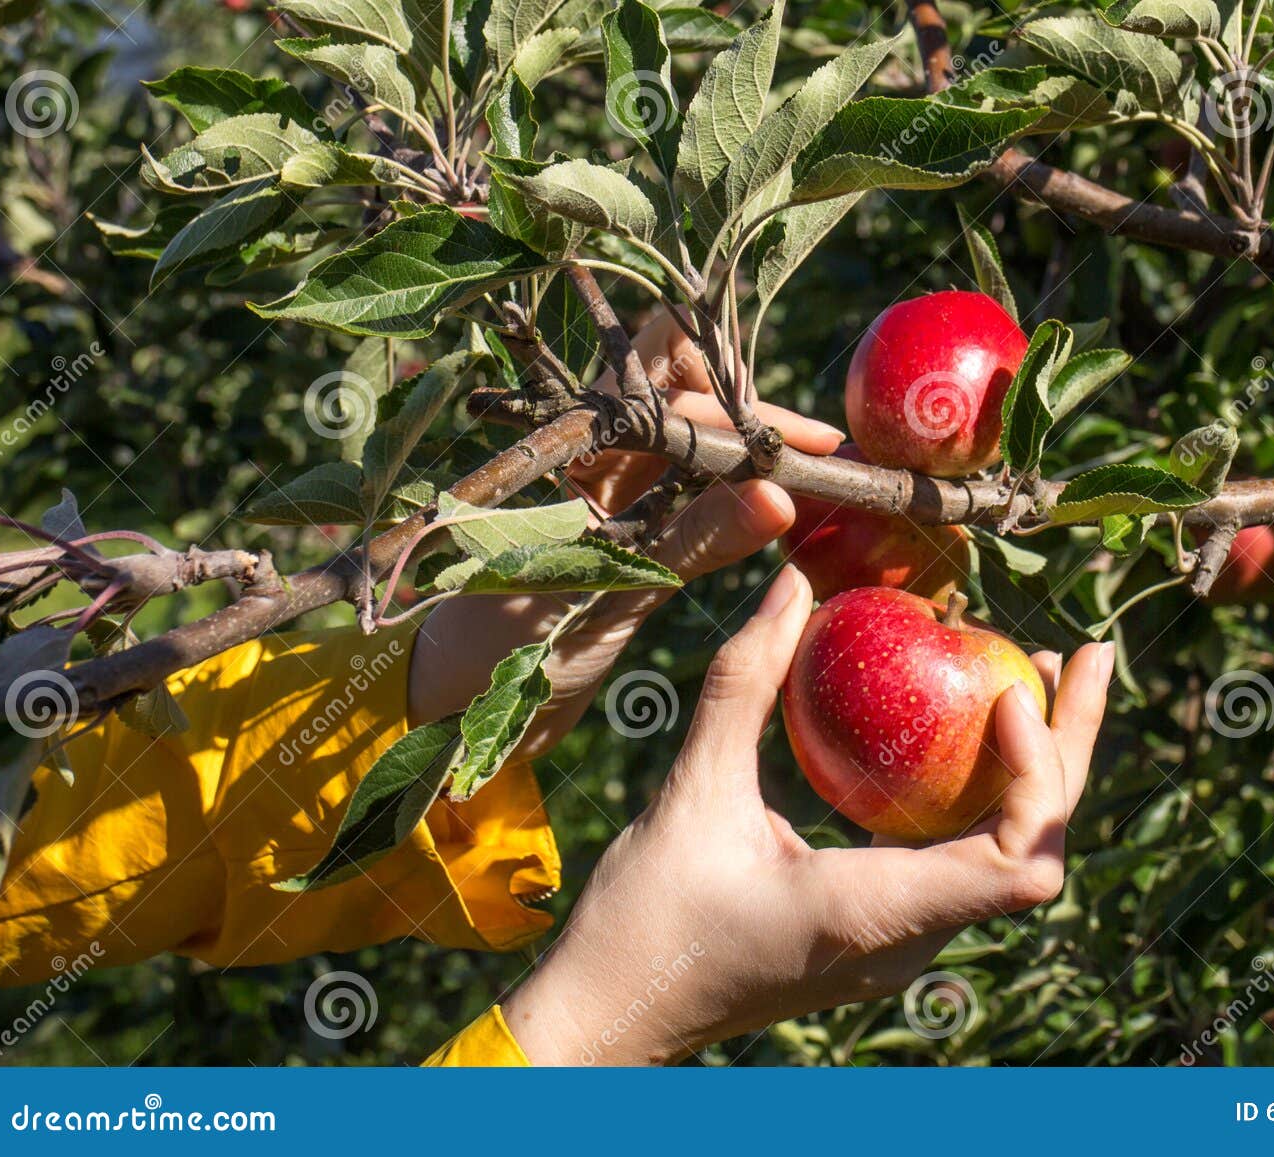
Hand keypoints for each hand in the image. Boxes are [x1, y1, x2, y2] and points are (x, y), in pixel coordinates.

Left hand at [407, 315, 841, 732]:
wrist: (450, 703)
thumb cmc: (502, 645)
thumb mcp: (605, 589)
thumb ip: (690, 542)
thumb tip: (779, 498)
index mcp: (573, 443)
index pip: (673, 385)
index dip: (748, 408)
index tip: (813, 445)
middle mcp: (594, 454)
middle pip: (689, 395)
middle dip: (756, 418)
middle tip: (823, 458)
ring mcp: (610, 493)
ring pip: (694, 447)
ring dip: (752, 459)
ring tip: (820, 483)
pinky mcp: (625, 534)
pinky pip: (690, 499)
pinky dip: (735, 501)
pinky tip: (778, 516)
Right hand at [501, 567, 1112, 1064]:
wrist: (614, 1013)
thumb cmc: (645, 921)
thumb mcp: (690, 792)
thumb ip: (743, 685)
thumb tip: (794, 582)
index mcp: (877, 916)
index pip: (1020, 863)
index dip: (1041, 778)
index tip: (1009, 694)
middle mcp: (907, 941)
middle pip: (1033, 853)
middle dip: (1067, 750)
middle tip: (1084, 654)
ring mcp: (898, 944)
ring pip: (1004, 858)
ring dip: (1030, 771)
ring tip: (1031, 678)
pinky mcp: (878, 933)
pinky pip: (958, 862)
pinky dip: (977, 794)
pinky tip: (956, 734)